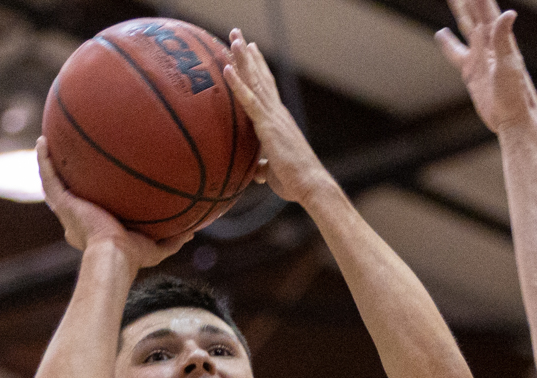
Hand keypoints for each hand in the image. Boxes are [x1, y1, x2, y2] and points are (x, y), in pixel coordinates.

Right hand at [36, 138, 191, 270]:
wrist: (114, 255)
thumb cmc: (133, 256)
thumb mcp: (158, 248)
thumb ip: (173, 239)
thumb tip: (193, 231)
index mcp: (94, 229)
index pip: (90, 211)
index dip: (91, 200)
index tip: (99, 186)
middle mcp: (76, 220)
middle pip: (70, 195)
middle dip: (68, 180)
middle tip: (71, 161)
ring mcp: (66, 211)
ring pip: (53, 184)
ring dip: (49, 164)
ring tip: (47, 143)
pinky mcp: (62, 203)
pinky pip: (48, 176)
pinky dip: (43, 159)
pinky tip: (43, 140)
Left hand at [223, 30, 334, 205]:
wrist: (309, 184)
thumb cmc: (294, 181)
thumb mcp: (273, 171)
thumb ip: (263, 166)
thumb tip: (256, 172)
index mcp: (279, 120)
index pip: (267, 88)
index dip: (259, 68)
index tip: (251, 50)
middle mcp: (277, 112)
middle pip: (260, 76)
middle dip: (248, 55)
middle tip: (238, 34)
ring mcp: (273, 116)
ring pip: (255, 81)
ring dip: (243, 58)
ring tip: (234, 38)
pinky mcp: (268, 125)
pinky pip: (249, 100)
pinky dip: (237, 84)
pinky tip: (227, 69)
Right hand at [436, 0, 536, 138]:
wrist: (512, 118)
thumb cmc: (515, 94)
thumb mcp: (509, 65)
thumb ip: (504, 39)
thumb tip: (508, 13)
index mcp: (498, 40)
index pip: (486, 10)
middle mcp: (488, 44)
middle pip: (474, 13)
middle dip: (467, 0)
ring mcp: (478, 57)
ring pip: (465, 27)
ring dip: (458, 11)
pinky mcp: (470, 71)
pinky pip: (455, 53)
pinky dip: (447, 43)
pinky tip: (441, 34)